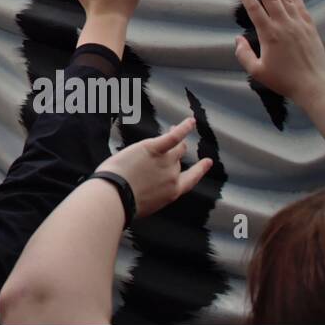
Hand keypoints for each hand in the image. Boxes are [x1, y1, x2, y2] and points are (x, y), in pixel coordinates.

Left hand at [97, 117, 212, 218]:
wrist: (116, 196)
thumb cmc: (124, 202)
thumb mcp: (146, 202)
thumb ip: (153, 191)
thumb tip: (147, 184)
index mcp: (171, 192)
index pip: (191, 179)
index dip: (200, 169)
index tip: (207, 162)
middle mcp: (173, 176)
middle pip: (179, 159)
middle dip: (178, 151)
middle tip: (177, 141)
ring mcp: (165, 162)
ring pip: (177, 147)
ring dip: (178, 136)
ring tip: (175, 127)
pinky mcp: (153, 149)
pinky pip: (173, 137)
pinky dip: (183, 128)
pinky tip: (189, 121)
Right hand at [232, 0, 324, 105]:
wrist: (315, 86)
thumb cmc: (284, 80)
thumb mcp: (257, 71)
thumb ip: (244, 54)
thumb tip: (238, 40)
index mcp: (269, 33)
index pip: (253, 7)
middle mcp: (284, 24)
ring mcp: (299, 24)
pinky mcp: (310, 28)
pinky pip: (300, 6)